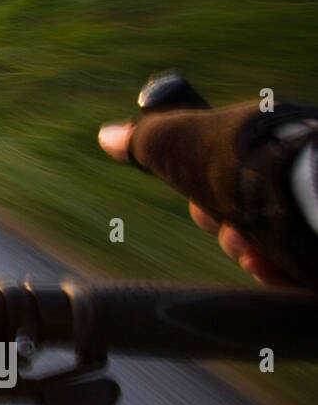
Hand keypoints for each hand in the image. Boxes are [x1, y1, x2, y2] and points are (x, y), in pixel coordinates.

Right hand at [98, 122, 290, 285]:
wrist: (315, 203)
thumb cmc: (246, 169)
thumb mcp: (181, 144)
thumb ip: (145, 140)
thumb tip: (108, 135)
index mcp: (259, 137)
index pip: (217, 164)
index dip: (196, 184)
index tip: (195, 195)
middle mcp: (288, 168)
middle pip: (238, 202)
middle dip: (221, 222)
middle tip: (226, 224)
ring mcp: (309, 206)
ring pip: (265, 234)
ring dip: (246, 248)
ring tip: (254, 250)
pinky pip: (294, 262)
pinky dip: (276, 269)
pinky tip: (270, 265)